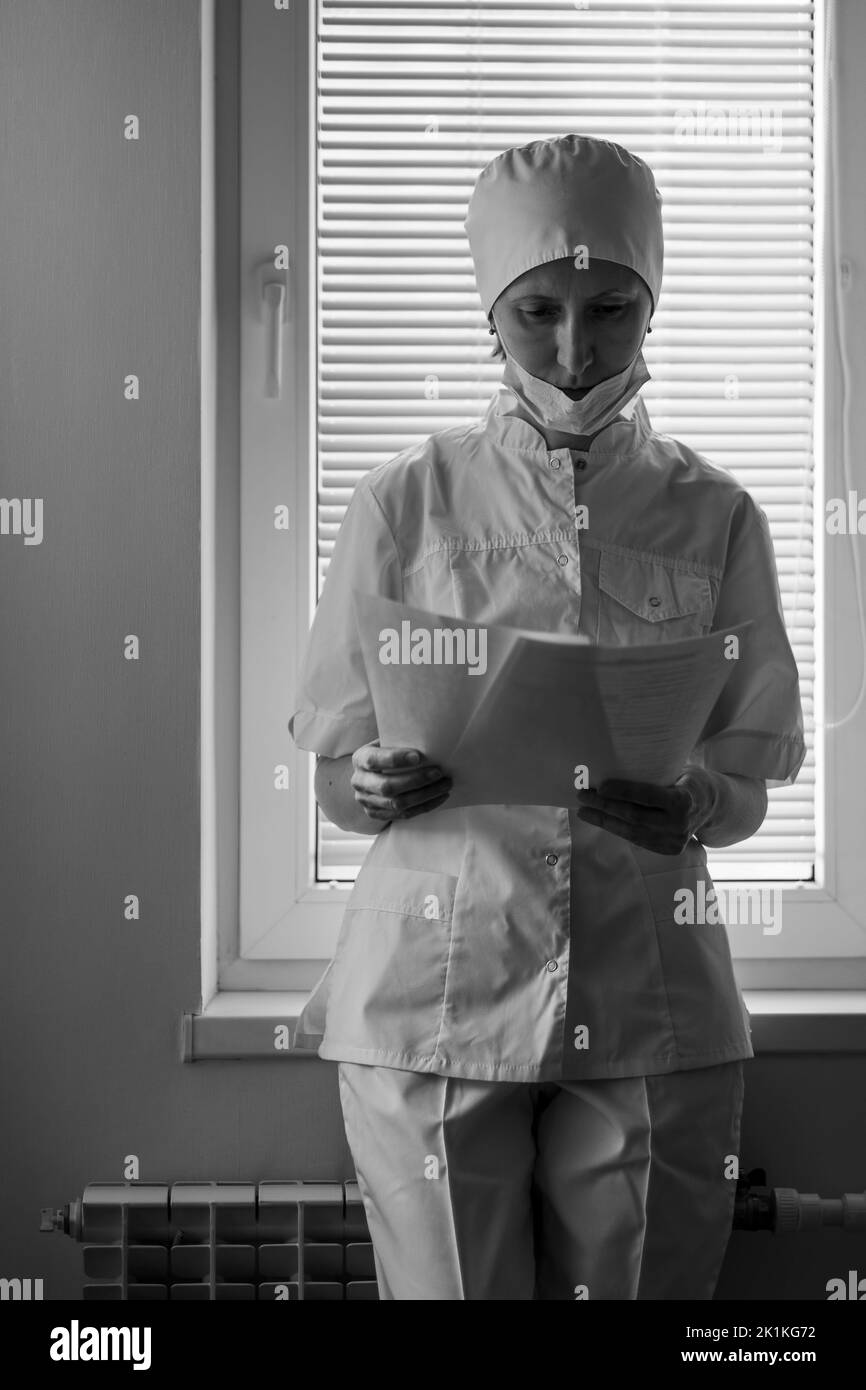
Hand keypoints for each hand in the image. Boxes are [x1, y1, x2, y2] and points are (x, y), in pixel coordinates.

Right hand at [350, 741, 452, 821]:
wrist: (369, 775)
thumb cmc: (385, 753)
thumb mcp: (384, 743)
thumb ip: (398, 742)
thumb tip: (429, 740)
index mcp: (360, 759)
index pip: (374, 760)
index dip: (395, 759)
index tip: (418, 756)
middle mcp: (359, 781)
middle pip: (387, 786)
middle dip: (416, 780)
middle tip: (439, 772)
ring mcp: (366, 801)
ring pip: (397, 804)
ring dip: (425, 795)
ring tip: (445, 785)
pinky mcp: (376, 814)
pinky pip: (403, 814)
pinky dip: (424, 806)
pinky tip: (440, 797)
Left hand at [575, 770, 717, 854]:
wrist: (714, 805)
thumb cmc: (689, 780)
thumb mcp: (680, 769)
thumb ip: (655, 771)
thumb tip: (615, 761)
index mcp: (684, 800)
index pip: (647, 796)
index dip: (622, 792)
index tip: (600, 786)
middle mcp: (680, 824)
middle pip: (634, 816)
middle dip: (605, 807)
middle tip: (582, 796)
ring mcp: (674, 841)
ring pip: (631, 832)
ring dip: (604, 821)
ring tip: (584, 811)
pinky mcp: (668, 850)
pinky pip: (637, 839)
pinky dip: (617, 829)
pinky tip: (601, 820)